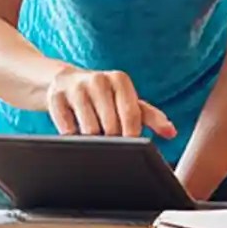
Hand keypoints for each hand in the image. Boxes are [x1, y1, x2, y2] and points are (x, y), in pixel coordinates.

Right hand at [47, 65, 176, 138]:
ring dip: (92, 141)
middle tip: (109, 142)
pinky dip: (71, 136)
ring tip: (93, 136)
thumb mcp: (128, 102)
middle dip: (112, 140)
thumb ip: (152, 117)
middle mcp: (98, 79)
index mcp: (120, 79)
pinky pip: (66, 129)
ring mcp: (75, 87)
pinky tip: (74, 131)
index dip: (132, 136)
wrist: (65, 82)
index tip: (130, 148)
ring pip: (88, 130)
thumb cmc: (104, 97)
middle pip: (110, 125)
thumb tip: (171, 133)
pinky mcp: (54, 97)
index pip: (131, 115)